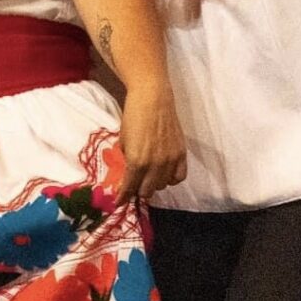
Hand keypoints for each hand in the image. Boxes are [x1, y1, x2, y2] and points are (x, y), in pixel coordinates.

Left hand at [116, 82, 187, 202]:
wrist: (153, 98)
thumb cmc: (133, 117)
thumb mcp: (123, 142)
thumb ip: (127, 162)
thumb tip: (127, 176)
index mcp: (137, 161)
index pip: (130, 188)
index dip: (123, 197)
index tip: (119, 202)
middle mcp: (155, 164)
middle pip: (147, 191)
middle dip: (138, 190)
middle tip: (134, 184)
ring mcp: (170, 160)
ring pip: (163, 185)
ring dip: (154, 183)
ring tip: (149, 174)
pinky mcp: (182, 153)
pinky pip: (179, 177)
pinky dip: (171, 179)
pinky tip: (165, 173)